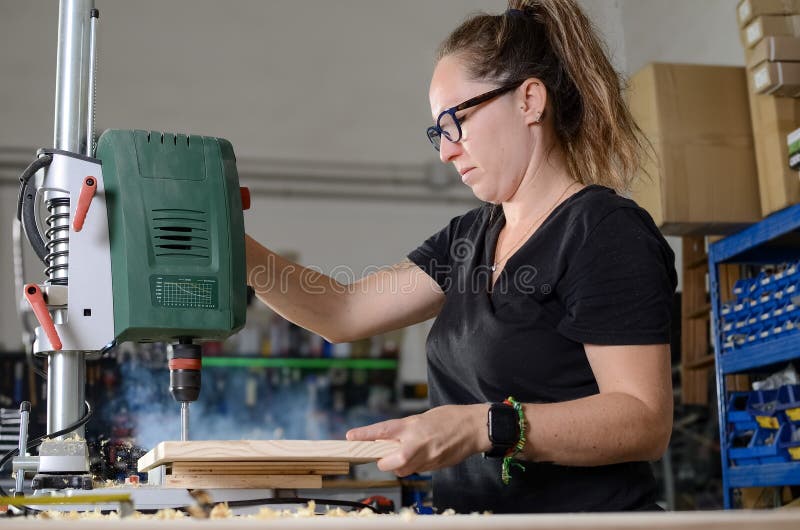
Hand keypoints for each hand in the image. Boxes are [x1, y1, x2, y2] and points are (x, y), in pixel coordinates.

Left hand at [346, 404, 488, 476]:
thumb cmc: (451, 418)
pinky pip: (418, 470)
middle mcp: (418, 443)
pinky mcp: (436, 466)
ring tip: (409, 453)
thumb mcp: (423, 418)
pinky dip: (415, 466)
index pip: (382, 431)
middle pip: (390, 462)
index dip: (365, 435)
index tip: (350, 437)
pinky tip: (424, 455)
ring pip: (404, 470)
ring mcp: (428, 457)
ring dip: (400, 466)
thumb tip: (391, 440)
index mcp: (413, 426)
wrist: (475, 427)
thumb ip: (406, 429)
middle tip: (385, 456)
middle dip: (384, 462)